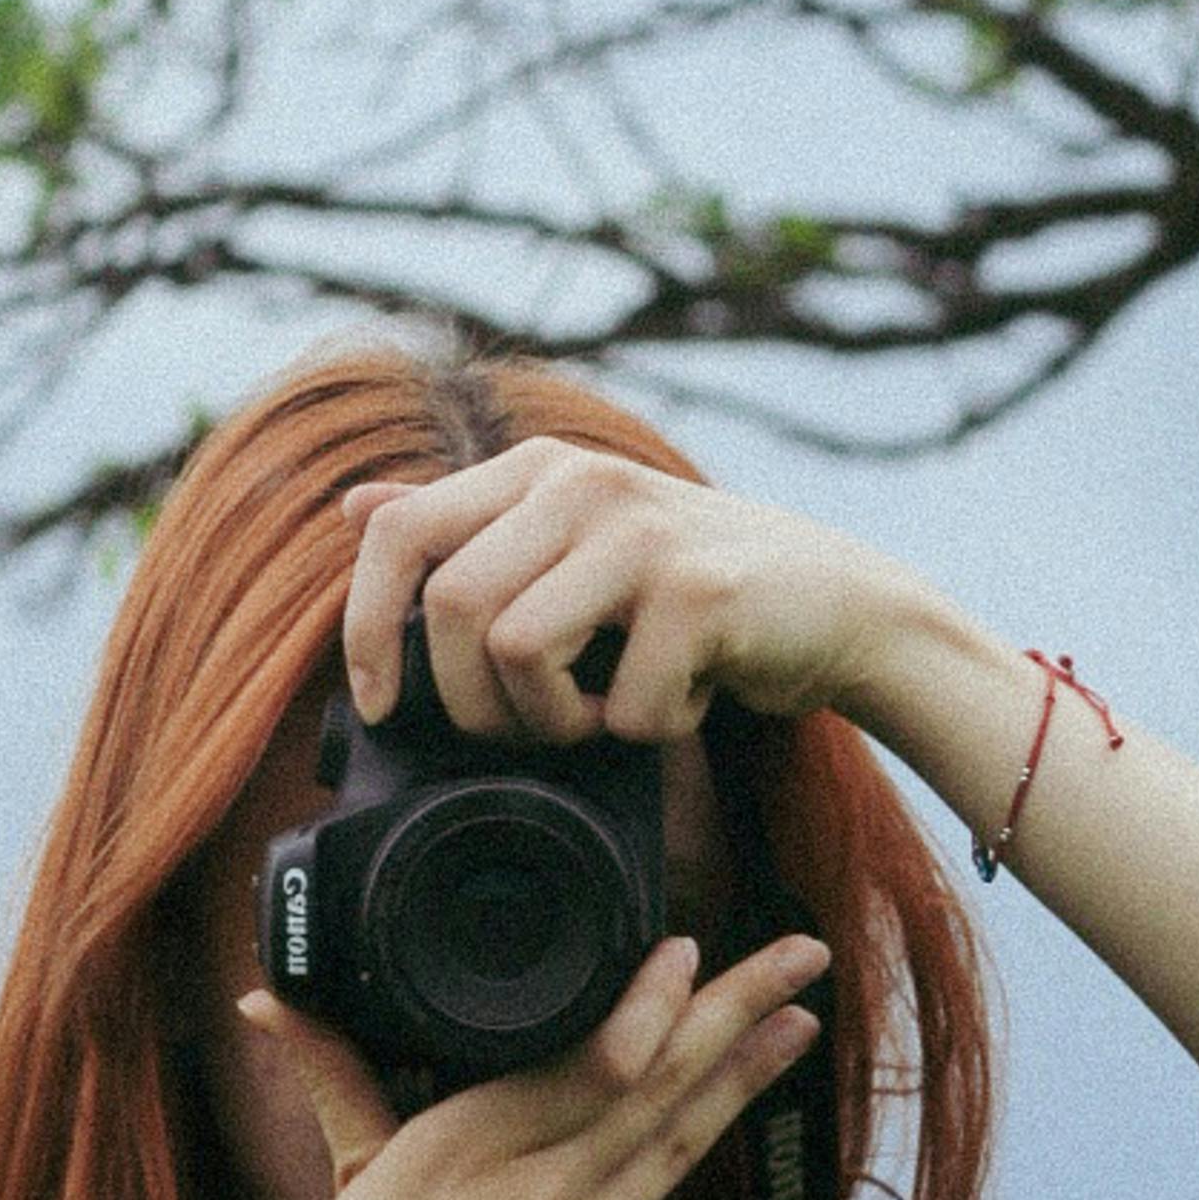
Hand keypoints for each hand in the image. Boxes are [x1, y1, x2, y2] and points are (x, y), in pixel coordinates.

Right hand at [241, 920, 829, 1199]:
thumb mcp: (346, 1191)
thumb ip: (336, 1082)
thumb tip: (267, 1004)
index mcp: (451, 1152)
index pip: (574, 1058)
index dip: (643, 1000)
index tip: (687, 943)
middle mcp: (524, 1193)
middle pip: (646, 1080)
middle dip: (730, 1008)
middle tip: (798, 952)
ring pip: (672, 1133)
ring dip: (745, 1065)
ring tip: (803, 1007)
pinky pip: (657, 1190)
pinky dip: (706, 1131)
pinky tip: (743, 1094)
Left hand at [338, 438, 932, 749]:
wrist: (842, 606)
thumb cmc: (692, 596)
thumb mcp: (575, 545)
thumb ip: (473, 529)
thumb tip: (355, 505)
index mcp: (535, 470)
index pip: (399, 533)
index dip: (366, 627)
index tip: (379, 704)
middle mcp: (581, 481)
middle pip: (451, 608)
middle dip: (476, 703)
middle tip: (538, 726)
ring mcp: (641, 531)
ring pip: (516, 650)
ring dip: (555, 722)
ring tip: (608, 711)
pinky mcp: (700, 592)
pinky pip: (620, 704)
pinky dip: (648, 729)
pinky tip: (686, 700)